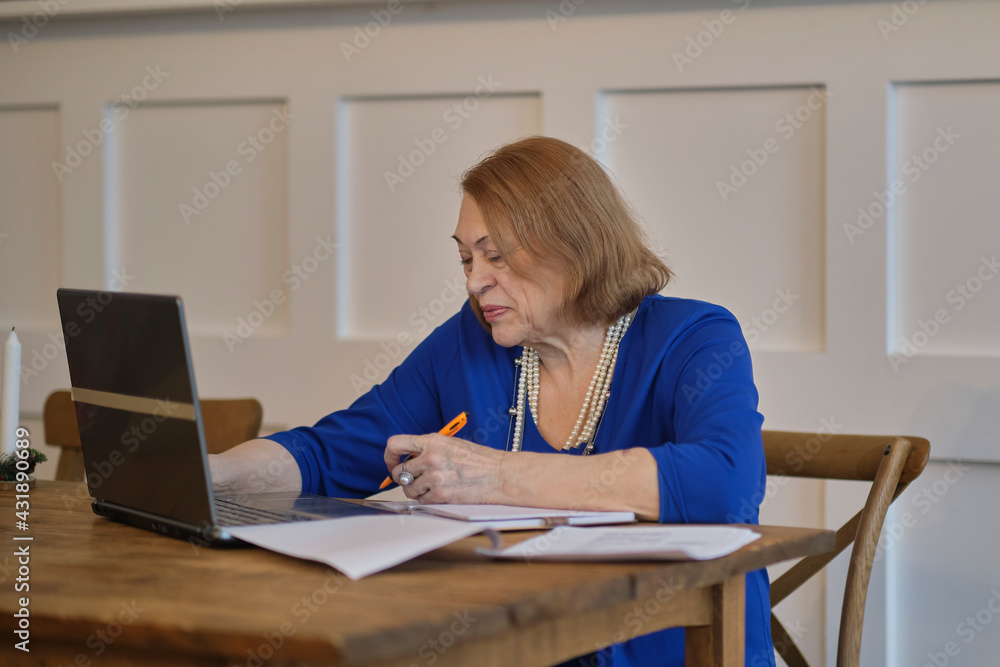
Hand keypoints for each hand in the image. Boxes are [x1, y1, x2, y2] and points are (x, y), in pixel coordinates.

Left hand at [384, 433, 505, 503]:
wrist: (500, 474)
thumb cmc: (481, 460)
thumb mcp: (452, 444)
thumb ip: (429, 449)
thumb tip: (411, 458)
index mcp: (433, 441)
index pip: (396, 444)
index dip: (389, 456)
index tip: (392, 462)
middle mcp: (430, 458)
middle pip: (399, 471)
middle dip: (404, 477)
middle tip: (414, 478)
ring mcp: (434, 478)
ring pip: (408, 488)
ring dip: (416, 489)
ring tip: (431, 486)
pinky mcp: (440, 495)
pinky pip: (421, 500)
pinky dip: (427, 499)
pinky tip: (439, 492)